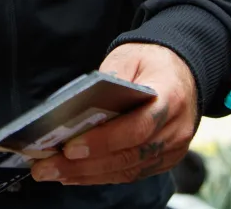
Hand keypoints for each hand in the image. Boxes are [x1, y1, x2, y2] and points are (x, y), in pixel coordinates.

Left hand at [30, 43, 198, 185]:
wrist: (184, 70)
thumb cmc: (153, 61)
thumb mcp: (130, 56)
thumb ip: (107, 78)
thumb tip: (76, 107)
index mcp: (171, 97)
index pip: (137, 127)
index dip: (103, 141)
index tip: (69, 147)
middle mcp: (176, 129)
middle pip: (127, 155)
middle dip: (83, 165)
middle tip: (46, 167)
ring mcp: (173, 149)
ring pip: (126, 170)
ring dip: (86, 175)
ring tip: (52, 172)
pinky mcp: (164, 160)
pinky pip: (130, 173)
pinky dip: (100, 176)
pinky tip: (73, 174)